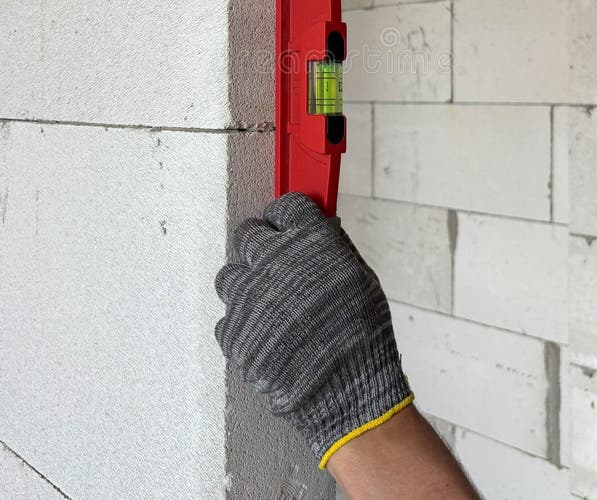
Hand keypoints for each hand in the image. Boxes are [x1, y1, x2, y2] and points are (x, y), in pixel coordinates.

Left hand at [214, 193, 412, 468]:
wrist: (349, 394)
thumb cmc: (363, 336)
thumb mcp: (361, 278)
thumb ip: (332, 248)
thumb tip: (318, 230)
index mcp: (308, 242)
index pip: (285, 208)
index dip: (288, 218)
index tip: (289, 225)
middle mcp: (272, 262)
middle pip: (248, 234)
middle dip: (261, 244)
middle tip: (275, 261)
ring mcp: (248, 299)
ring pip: (231, 275)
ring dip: (247, 284)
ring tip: (270, 304)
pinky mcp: (234, 334)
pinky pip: (228, 318)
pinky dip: (245, 324)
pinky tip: (269, 336)